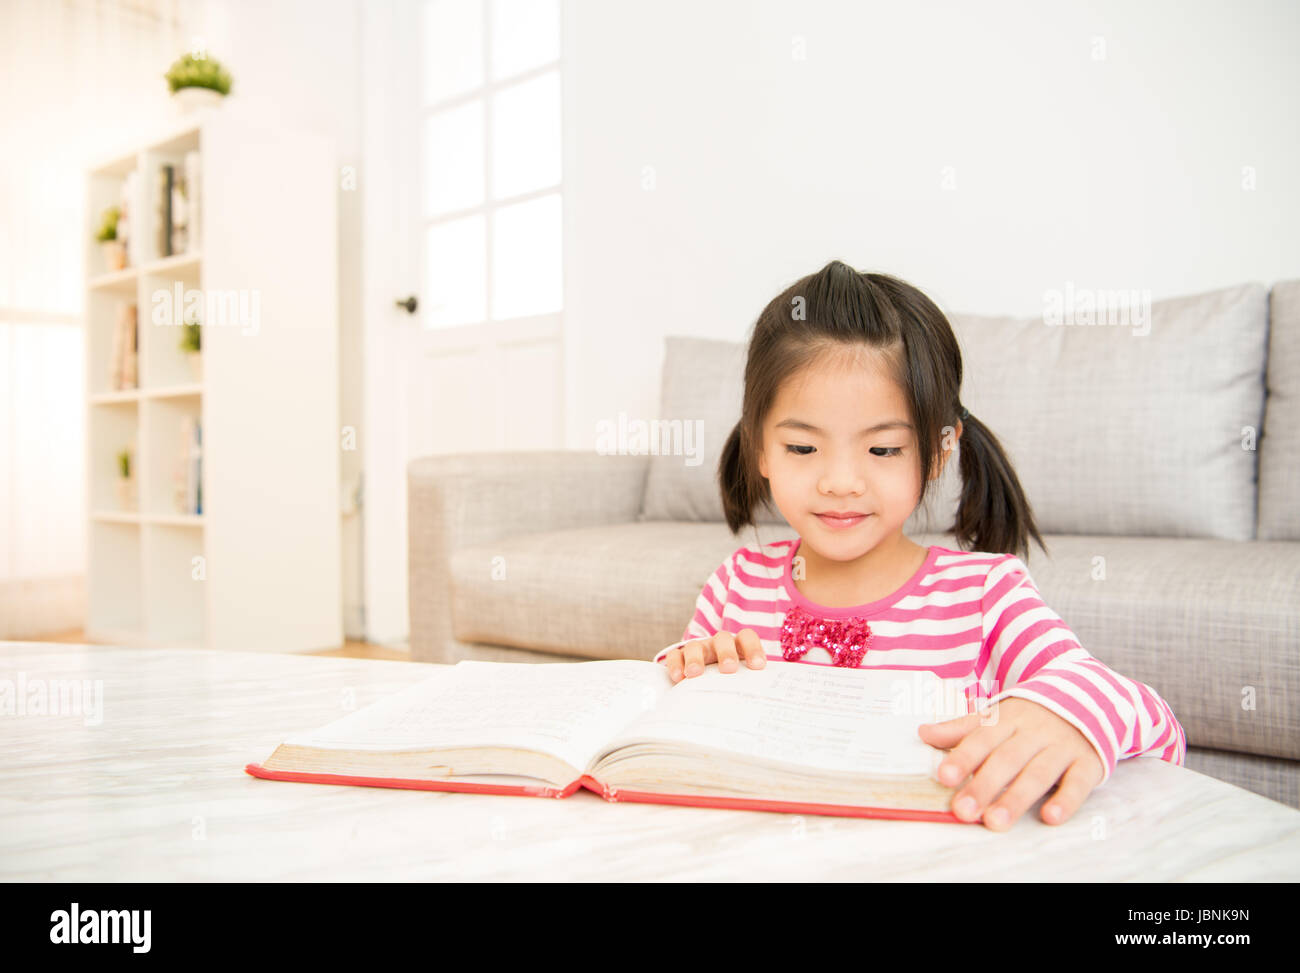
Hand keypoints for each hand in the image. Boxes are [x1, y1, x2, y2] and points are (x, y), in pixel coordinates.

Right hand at [662, 629, 766, 682]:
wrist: (706, 681)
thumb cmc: (732, 682)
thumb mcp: (743, 680)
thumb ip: (752, 685)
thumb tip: (772, 701)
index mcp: (737, 646)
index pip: (747, 638)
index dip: (753, 649)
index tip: (758, 666)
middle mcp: (717, 644)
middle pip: (723, 640)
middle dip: (726, 653)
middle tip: (728, 669)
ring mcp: (698, 649)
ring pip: (695, 646)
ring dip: (696, 658)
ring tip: (694, 674)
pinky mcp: (679, 657)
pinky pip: (675, 656)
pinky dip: (675, 664)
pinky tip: (677, 678)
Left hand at [917, 697, 1104, 830]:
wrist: (1088, 698)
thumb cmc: (1031, 716)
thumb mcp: (998, 716)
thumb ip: (963, 729)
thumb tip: (923, 733)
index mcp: (1008, 719)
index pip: (982, 738)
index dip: (963, 757)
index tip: (944, 777)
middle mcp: (1034, 732)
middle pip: (1006, 759)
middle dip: (984, 785)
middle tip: (963, 811)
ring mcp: (1062, 747)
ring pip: (1038, 773)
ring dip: (1016, 798)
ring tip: (995, 822)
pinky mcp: (1087, 763)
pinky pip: (1078, 783)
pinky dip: (1065, 800)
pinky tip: (1049, 817)